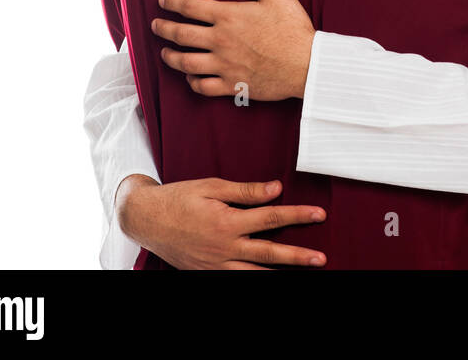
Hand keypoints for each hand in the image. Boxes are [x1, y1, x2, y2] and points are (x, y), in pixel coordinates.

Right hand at [116, 174, 326, 269]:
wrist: (146, 219)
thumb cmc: (179, 199)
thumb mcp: (212, 186)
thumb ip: (245, 191)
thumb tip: (276, 189)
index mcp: (228, 222)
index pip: (272, 218)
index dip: (298, 215)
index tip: (320, 214)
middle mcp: (224, 247)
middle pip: (270, 253)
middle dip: (298, 256)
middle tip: (321, 258)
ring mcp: (216, 263)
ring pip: (254, 273)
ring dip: (280, 274)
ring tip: (301, 276)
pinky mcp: (207, 272)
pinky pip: (234, 279)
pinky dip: (252, 280)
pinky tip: (266, 279)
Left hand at [154, 0, 313, 100]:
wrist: (307, 64)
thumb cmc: (293, 27)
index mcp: (228, 16)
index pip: (190, 6)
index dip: (172, 2)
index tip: (162, 0)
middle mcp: (220, 41)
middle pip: (180, 34)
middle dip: (163, 29)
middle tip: (155, 26)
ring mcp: (224, 65)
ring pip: (185, 63)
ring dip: (170, 57)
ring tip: (165, 53)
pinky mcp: (232, 85)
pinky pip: (202, 87)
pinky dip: (191, 82)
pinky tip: (189, 78)